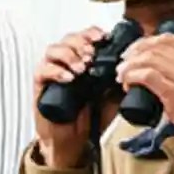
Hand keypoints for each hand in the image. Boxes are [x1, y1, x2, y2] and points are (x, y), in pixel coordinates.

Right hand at [33, 27, 119, 167]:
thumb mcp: (111, 97)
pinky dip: (56, 71)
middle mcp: (65, 62)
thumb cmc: (89, 117)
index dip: (92, 33)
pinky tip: (69, 78)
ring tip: (81, 68)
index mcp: (82, 60)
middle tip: (92, 55)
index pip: (84, 36)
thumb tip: (134, 69)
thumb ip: (120, 82)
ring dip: (69, 55)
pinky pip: (42, 70)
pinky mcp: (40, 85)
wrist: (71, 140)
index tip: (103, 38)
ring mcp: (51, 72)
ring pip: (53, 50)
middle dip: (81, 43)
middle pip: (68, 39)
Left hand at [116, 33, 173, 157]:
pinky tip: (128, 85)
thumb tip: (158, 66)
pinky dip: (132, 77)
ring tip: (122, 76)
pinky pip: (147, 76)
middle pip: (153, 47)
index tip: (132, 52)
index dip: (144, 43)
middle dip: (132, 55)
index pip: (166, 39)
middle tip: (122, 65)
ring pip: (147, 60)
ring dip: (129, 67)